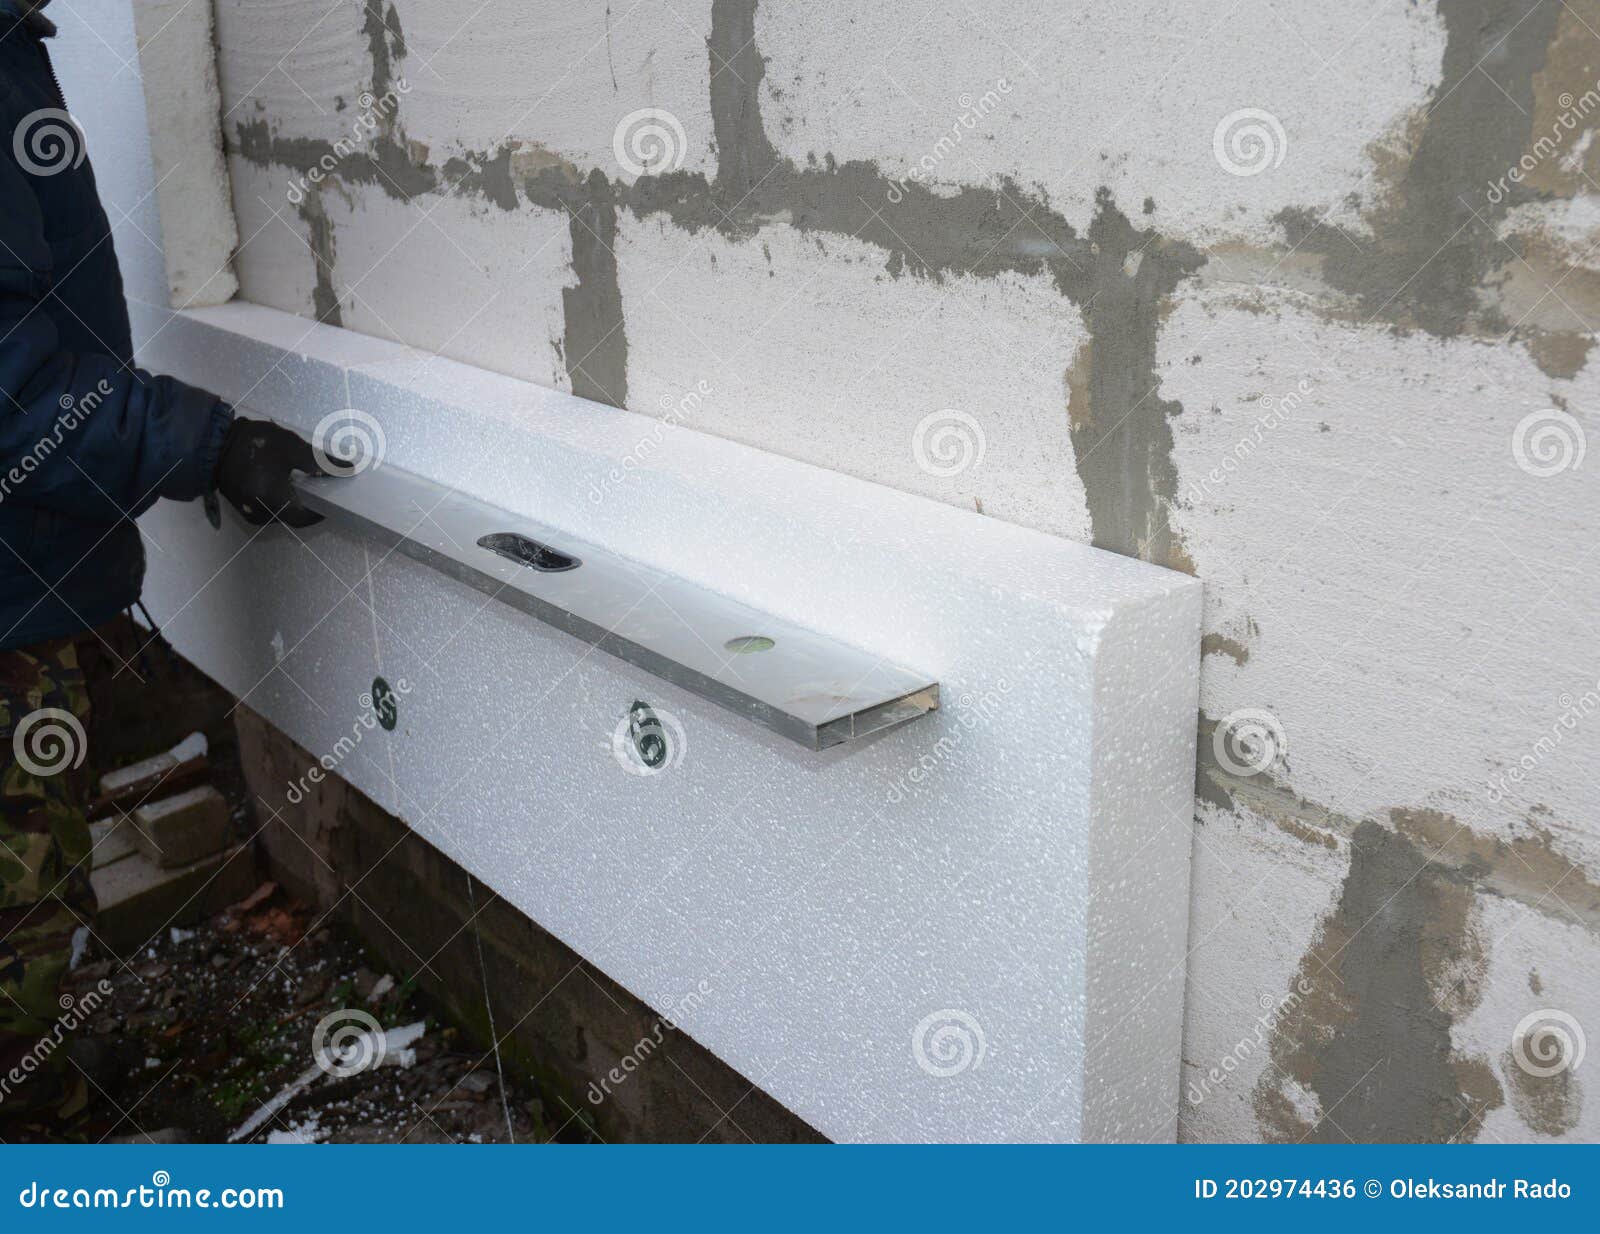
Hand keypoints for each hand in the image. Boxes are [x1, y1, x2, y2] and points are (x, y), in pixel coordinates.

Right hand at [213, 418, 328, 526]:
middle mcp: (261, 514)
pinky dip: (279, 497)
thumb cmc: (252, 444)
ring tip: (303, 482)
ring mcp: (249, 512)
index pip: (306, 517)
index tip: (334, 498)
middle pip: (293, 515)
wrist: (210, 441)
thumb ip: (320, 461)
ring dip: (294, 500)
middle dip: (309, 502)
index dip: (322, 510)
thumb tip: (348, 469)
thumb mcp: (291, 447)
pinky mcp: (242, 505)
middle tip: (321, 487)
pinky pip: (267, 507)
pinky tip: (284, 481)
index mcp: (273, 502)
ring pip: (281, 512)